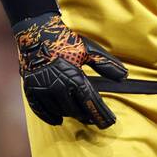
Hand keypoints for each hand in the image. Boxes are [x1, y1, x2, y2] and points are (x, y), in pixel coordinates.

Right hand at [14, 13, 127, 127]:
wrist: (37, 32)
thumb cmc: (65, 41)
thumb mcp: (88, 50)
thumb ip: (106, 65)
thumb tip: (124, 76)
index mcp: (75, 78)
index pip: (91, 103)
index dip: (101, 115)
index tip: (109, 123)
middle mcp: (59, 87)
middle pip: (76, 111)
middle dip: (87, 116)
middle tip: (94, 118)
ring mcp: (43, 90)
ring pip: (60, 111)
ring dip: (71, 114)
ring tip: (79, 114)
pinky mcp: (31, 90)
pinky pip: (41, 110)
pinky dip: (50, 117)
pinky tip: (58, 120)